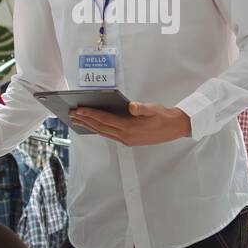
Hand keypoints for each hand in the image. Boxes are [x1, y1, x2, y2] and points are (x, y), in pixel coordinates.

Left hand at [69, 102, 191, 145]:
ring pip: (103, 132)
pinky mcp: (129, 140)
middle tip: (72, 114)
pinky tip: (93, 125)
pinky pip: (109, 134)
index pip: (105, 120)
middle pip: (100, 128)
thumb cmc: (164, 116)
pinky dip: (99, 129)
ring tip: (78, 120)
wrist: (175, 128)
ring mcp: (126, 140)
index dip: (91, 114)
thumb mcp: (154, 109)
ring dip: (90, 126)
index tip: (79, 109)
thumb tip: (132, 106)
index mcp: (130, 128)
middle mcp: (126, 136)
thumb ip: (142, 108)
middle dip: (85, 120)